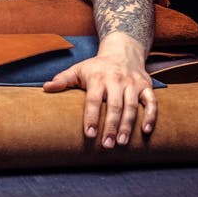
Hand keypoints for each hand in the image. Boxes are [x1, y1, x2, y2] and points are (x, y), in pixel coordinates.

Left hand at [42, 32, 157, 146]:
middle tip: (107, 145)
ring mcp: (132, 83)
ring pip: (132, 106)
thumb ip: (63, 79)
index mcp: (97, 77)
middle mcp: (116, 80)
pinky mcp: (146, 86)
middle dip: (111, 126)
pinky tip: (146, 131)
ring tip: (122, 143)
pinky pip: (152, 102)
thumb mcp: (78, 69)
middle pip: (114, 105)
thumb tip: (45, 88)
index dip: (91, 117)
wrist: (122, 51)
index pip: (93, 100)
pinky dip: (151, 116)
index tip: (89, 134)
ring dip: (128, 125)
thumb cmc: (97, 66)